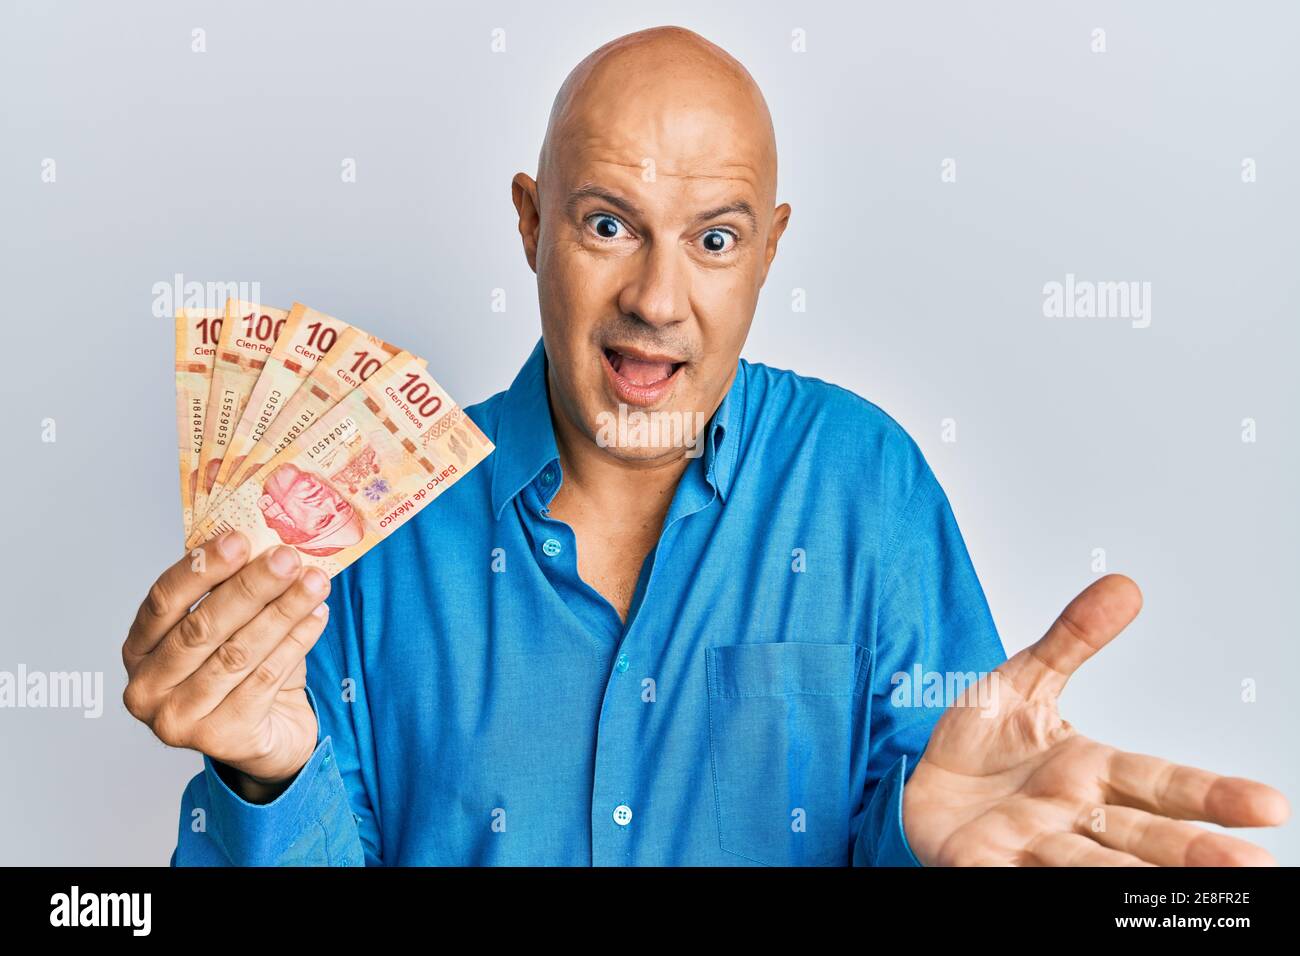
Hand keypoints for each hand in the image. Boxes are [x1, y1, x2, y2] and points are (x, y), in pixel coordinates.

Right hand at [122, 532, 329, 791]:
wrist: (268, 735)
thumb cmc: (242, 674)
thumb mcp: (228, 628)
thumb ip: (233, 592)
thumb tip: (266, 543)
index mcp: (138, 649)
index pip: (162, 601)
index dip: (200, 568)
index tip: (238, 539)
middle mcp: (147, 688)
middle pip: (202, 627)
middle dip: (250, 587)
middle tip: (287, 557)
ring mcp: (178, 720)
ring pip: (238, 653)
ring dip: (282, 611)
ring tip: (314, 582)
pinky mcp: (220, 739)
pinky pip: (265, 679)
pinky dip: (296, 643)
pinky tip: (317, 616)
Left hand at [902, 574, 1288, 865]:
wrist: (917, 784)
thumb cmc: (981, 745)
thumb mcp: (1023, 680)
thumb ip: (1072, 639)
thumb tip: (1123, 586)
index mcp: (1089, 771)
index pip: (1160, 782)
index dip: (1211, 794)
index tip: (1270, 804)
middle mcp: (1070, 815)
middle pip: (1139, 834)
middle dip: (1189, 850)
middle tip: (1251, 865)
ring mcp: (1029, 846)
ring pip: (1086, 864)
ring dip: (1127, 877)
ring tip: (1168, 887)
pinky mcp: (983, 865)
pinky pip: (1014, 878)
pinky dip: (1038, 887)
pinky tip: (1064, 891)